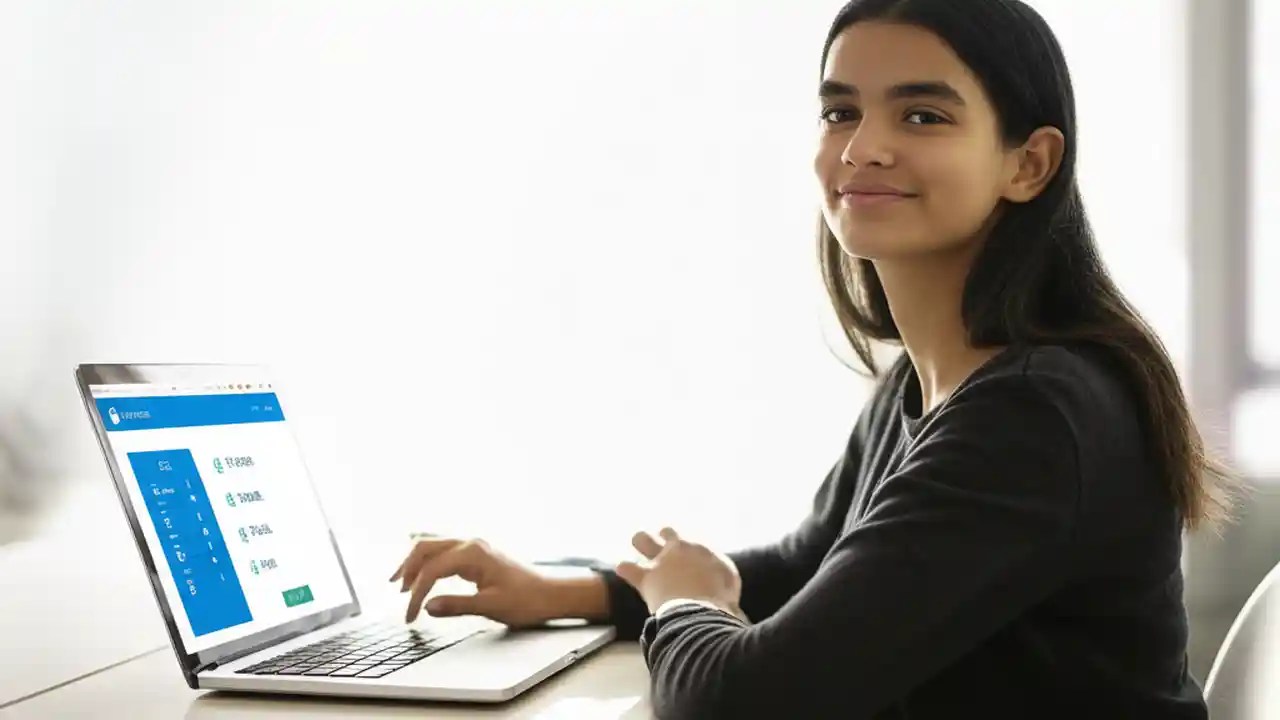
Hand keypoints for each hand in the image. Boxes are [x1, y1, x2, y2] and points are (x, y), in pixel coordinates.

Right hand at [389, 536, 561, 625]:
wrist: (550, 594)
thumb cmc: (526, 600)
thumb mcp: (490, 607)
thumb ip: (457, 606)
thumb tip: (428, 607)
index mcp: (473, 554)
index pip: (432, 570)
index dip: (416, 594)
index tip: (410, 616)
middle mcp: (471, 543)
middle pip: (426, 547)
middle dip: (407, 568)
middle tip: (396, 591)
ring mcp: (474, 546)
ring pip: (433, 545)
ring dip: (415, 562)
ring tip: (401, 582)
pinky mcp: (477, 553)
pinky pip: (444, 550)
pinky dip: (428, 560)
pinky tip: (422, 571)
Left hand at [614, 527, 744, 620]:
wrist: (704, 611)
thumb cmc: (722, 601)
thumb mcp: (729, 585)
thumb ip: (720, 576)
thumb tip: (716, 578)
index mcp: (703, 550)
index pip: (691, 542)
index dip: (687, 551)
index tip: (687, 561)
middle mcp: (681, 548)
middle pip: (666, 531)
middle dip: (662, 538)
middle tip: (662, 551)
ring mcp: (661, 561)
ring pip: (641, 538)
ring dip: (640, 544)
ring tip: (639, 553)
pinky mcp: (646, 577)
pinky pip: (626, 567)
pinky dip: (625, 569)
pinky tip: (624, 571)